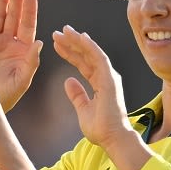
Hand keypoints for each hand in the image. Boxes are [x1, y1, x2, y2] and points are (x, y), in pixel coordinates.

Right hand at [0, 0, 42, 112]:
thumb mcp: (22, 82)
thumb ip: (31, 63)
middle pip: (15, 16)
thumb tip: (40, 42)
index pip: (28, 25)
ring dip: (3, 0)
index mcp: (23, 51)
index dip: (29, 9)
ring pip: (0, 17)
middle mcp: (10, 44)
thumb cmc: (5, 98)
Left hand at [50, 25, 135, 148]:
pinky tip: (80, 37)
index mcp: (99, 84)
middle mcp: (105, 77)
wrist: (112, 138)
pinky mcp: (110, 79)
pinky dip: (90, 46)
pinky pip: (99, 58)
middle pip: (86, 55)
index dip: (70, 53)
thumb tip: (69, 81)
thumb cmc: (101, 128)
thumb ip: (77, 95)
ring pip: (92, 52)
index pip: (83, 64)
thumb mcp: (83, 109)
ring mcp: (109, 77)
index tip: (57, 44)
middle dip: (71, 43)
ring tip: (64, 30)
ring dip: (78, 40)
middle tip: (58, 32)